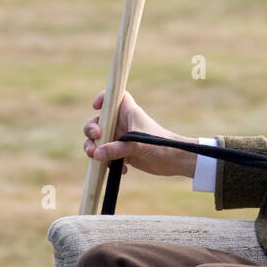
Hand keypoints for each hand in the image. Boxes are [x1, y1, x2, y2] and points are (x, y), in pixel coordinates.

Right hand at [83, 90, 197, 177]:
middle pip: (98, 121)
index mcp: (128, 113)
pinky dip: (109, 162)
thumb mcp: (137, 145)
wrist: (175, 161)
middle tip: (96, 139)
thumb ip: (116, 149)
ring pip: (99, 141)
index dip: (103, 98)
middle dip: (91, 131)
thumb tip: (96, 154)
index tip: (96, 106)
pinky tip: (124, 169)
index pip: (113, 97)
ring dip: (94, 149)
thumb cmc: (160, 145)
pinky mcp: (124, 153)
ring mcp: (121, 139)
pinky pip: (108, 155)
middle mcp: (123, 124)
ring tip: (97, 158)